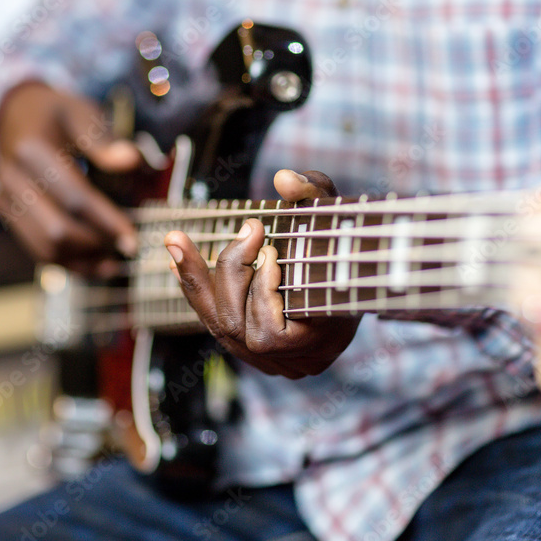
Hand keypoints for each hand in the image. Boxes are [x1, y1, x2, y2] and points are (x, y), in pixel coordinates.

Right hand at [0, 82, 141, 277]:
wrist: (13, 113)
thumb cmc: (55, 113)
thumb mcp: (80, 112)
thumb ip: (104, 139)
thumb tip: (131, 160)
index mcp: (31, 150)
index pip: (74, 198)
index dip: (107, 221)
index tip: (133, 239)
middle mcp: (10, 179)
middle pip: (55, 230)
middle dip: (95, 244)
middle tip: (127, 247)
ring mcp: (4, 199)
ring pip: (43, 247)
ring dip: (81, 260)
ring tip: (114, 262)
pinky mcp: (6, 214)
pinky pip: (36, 249)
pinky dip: (67, 263)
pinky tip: (95, 265)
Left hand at [164, 170, 361, 377]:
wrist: (363, 276)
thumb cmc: (348, 244)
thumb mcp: (337, 212)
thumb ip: (315, 193)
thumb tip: (283, 179)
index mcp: (319, 343)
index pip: (269, 334)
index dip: (260, 293)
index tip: (270, 251)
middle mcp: (294, 362)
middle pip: (236, 328)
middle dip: (230, 273)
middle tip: (246, 229)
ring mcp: (275, 362)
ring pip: (219, 329)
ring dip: (198, 280)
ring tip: (176, 241)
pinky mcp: (258, 353)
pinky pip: (217, 325)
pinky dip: (198, 291)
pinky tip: (179, 263)